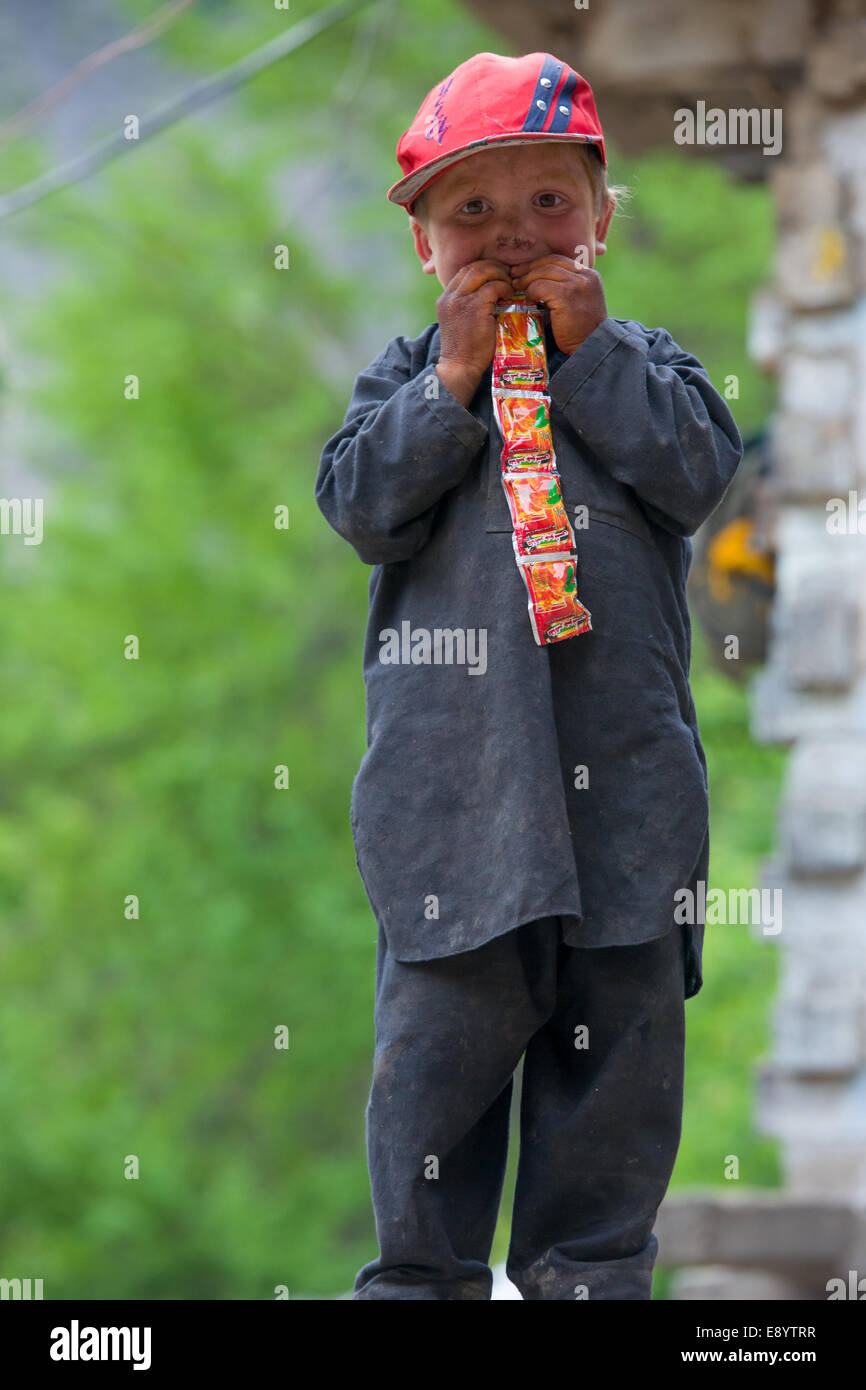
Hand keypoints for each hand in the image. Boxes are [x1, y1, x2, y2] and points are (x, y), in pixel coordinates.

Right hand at [435, 259, 515, 381]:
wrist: (459, 368)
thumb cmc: (466, 351)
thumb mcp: (462, 324)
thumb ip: (470, 307)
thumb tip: (492, 296)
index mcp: (446, 299)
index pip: (465, 271)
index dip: (483, 269)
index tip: (498, 275)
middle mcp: (450, 296)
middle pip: (473, 267)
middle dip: (494, 267)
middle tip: (508, 276)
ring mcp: (460, 300)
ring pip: (483, 272)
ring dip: (500, 275)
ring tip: (511, 285)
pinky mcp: (474, 307)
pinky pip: (493, 286)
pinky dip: (504, 287)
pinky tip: (511, 294)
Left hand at [509, 255, 606, 355]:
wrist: (591, 346)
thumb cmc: (581, 331)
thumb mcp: (579, 303)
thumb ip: (566, 289)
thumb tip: (540, 281)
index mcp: (589, 275)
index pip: (560, 260)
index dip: (539, 263)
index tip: (524, 269)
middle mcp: (585, 276)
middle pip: (551, 262)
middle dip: (530, 267)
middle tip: (514, 274)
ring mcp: (577, 284)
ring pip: (545, 272)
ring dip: (527, 279)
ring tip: (516, 286)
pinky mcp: (566, 296)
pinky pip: (541, 286)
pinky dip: (531, 291)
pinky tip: (528, 299)